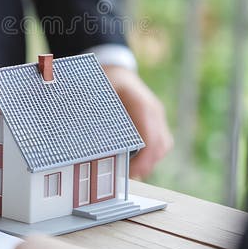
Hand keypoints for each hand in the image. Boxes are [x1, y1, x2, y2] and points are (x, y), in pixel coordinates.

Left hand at [102, 64, 172, 178]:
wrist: (118, 71)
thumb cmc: (107, 82)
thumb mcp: (100, 94)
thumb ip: (96, 114)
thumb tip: (84, 135)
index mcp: (141, 104)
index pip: (149, 137)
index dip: (143, 158)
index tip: (131, 172)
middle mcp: (154, 111)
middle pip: (160, 145)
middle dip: (146, 164)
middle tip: (127, 176)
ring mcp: (158, 116)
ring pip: (163, 146)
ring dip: (150, 161)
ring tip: (130, 172)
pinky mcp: (157, 122)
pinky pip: (161, 143)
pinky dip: (151, 155)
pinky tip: (136, 163)